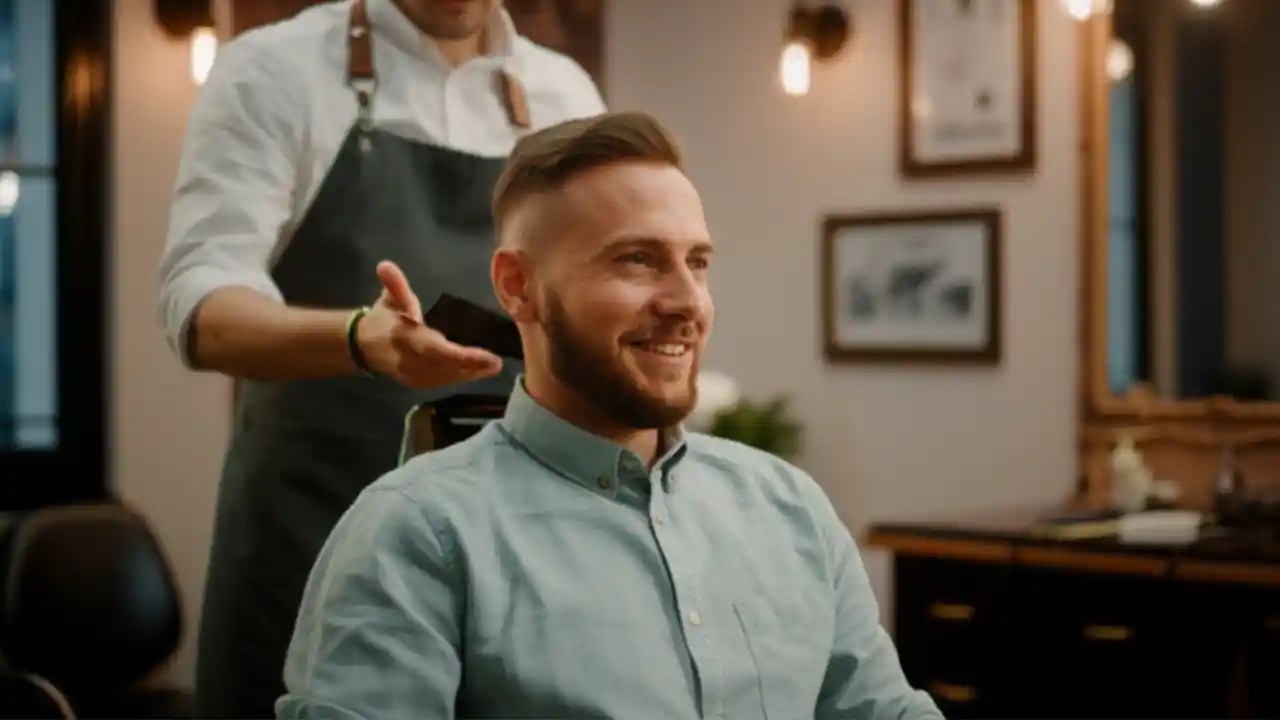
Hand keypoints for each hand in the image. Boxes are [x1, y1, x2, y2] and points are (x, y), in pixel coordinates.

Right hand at [355, 260, 502, 387]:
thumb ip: (394, 284)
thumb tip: (384, 265)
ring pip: (445, 377)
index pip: (434, 349)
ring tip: (493, 366)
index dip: (460, 355)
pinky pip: (442, 382)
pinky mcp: (416, 383)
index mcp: (404, 337)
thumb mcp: (389, 298)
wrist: (365, 346)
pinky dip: (461, 377)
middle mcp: (408, 360)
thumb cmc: (385, 318)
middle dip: (472, 366)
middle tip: (497, 362)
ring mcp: (412, 375)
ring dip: (470, 374)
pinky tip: (479, 372)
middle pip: (444, 367)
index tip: (486, 356)